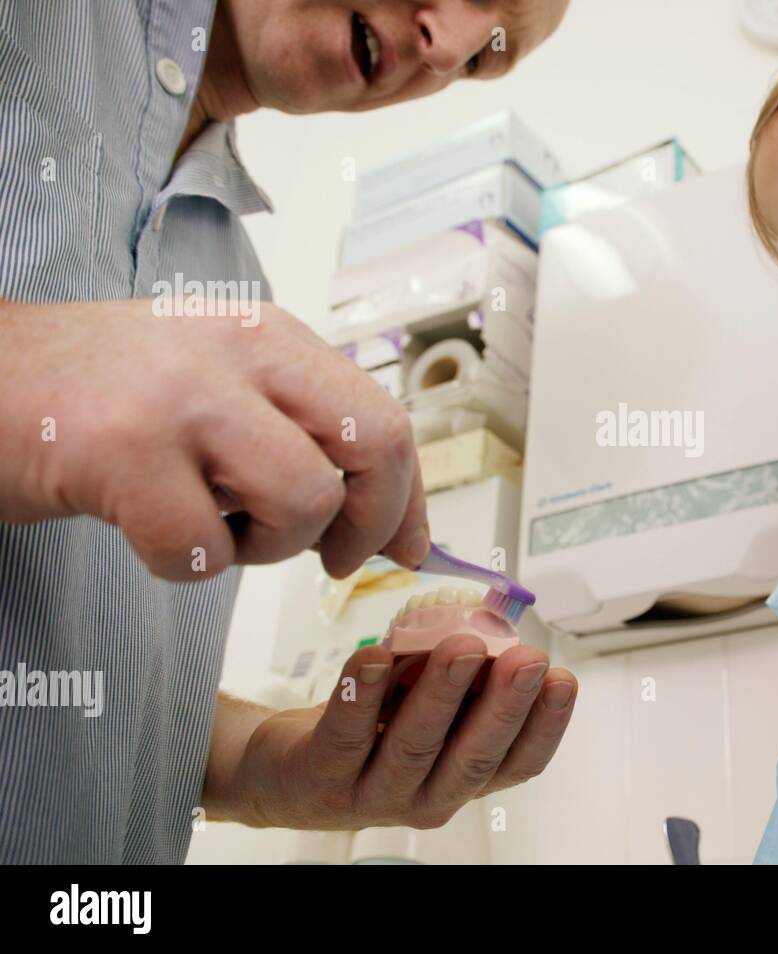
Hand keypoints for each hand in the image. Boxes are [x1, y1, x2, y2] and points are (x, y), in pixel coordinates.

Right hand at [0, 298, 426, 579]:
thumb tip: (382, 511)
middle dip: (370, 523)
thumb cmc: (96, 395)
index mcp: (270, 335)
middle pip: (373, 445)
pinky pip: (202, 550)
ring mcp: (183, 396)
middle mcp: (240, 349)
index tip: (407, 547)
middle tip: (333, 558)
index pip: (382, 418)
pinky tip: (145, 528)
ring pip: (303, 502)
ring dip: (266, 546)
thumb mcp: (214, 382)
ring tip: (211, 523)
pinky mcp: (122, 449)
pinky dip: (183, 565)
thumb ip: (293, 426)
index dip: (407, 497)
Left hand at [216, 637, 577, 829]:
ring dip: (442, 694)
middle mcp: (427, 796)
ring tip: (463, 647)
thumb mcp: (430, 711)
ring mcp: (374, 794)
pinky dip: (360, 695)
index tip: (563, 680)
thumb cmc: (374, 733)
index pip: (518, 764)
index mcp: (463, 778)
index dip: (546, 725)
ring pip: (414, 746)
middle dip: (503, 704)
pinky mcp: (322, 778)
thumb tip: (495, 630)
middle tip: (526, 658)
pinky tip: (373, 657)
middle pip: (471, 758)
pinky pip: (345, 735)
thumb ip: (465, 685)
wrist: (288, 771)